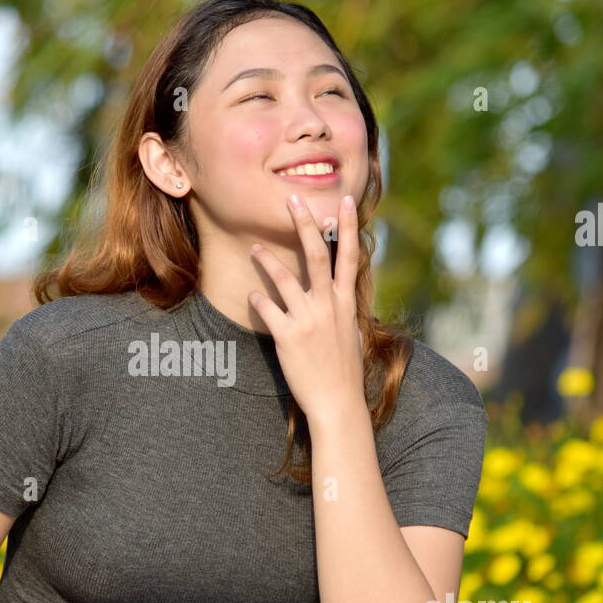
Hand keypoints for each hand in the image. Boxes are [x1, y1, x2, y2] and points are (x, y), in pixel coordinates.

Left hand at [248, 193, 366, 423]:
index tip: (345, 200)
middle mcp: (329, 305)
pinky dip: (258, 298)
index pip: (349, 257)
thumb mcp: (351, 333)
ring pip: (284, 278)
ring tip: (253, 247)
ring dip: (267, 259)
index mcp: (346, 303)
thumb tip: (340, 294)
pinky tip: (251, 294)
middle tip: (292, 200)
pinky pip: (267, 308)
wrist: (337, 402)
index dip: (348, 227)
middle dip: (304, 225)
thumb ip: (343, 309)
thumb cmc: (344, 371)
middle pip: (316, 255)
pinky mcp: (288, 335)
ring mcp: (308, 318)